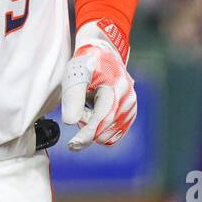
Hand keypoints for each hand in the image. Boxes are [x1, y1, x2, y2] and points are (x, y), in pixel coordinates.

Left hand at [61, 20, 136, 148]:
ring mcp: (131, 110)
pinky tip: (96, 111)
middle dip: (86, 123)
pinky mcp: (130, 117)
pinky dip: (100, 128)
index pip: (101, 120)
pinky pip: (111, 135)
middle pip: (101, 131)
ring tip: (89, 105)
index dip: (85, 135)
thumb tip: (70, 121)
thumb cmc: (88, 64)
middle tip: (81, 103)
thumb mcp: (76, 75)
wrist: (105, 56)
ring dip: (93, 126)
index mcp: (115, 90)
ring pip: (105, 136)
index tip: (72, 145)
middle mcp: (128, 102)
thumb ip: (73, 97)